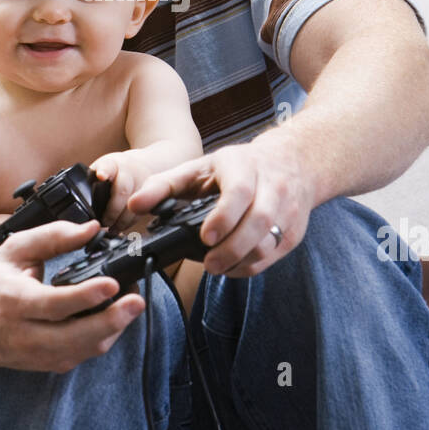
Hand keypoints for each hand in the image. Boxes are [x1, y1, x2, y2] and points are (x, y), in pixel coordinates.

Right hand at [0, 217, 145, 373]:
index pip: (54, 304)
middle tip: (137, 301)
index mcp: (13, 302)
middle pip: (75, 336)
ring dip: (112, 330)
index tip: (112, 283)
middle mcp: (25, 334)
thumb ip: (52, 236)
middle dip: (112, 320)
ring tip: (131, 306)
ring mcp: (36, 355)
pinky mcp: (45, 364)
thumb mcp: (12, 250)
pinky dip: (101, 340)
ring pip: (82, 350)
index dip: (86, 296)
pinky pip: (80, 356)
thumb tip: (92, 228)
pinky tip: (113, 320)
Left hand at [89, 149, 156, 233]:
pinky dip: (130, 222)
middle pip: (123, 189)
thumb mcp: (101, 169)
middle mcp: (129, 170)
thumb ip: (91, 181)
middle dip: (113, 209)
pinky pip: (142, 211)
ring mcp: (142, 182)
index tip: (101, 176)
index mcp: (112, 163)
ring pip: (135, 202)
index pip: (108, 165)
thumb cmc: (114, 171)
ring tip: (111, 228)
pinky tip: (121, 227)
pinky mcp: (151, 195)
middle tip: (104, 221)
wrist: (139, 166)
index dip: (105, 171)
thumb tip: (76, 201)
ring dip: (122, 219)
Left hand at [126, 135, 315, 277]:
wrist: (292, 162)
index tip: (205, 237)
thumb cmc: (237, 167)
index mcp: (244, 165)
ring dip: (241, 260)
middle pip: (259, 221)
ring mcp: (287, 209)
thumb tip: (134, 205)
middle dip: (232, 247)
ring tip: (217, 267)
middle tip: (208, 264)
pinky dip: (251, 266)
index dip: (224, 216)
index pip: (240, 191)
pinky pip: (273, 256)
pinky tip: (232, 266)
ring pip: (269, 242)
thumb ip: (164, 185)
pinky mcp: (294, 231)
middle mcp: (272, 185)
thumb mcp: (200, 167)